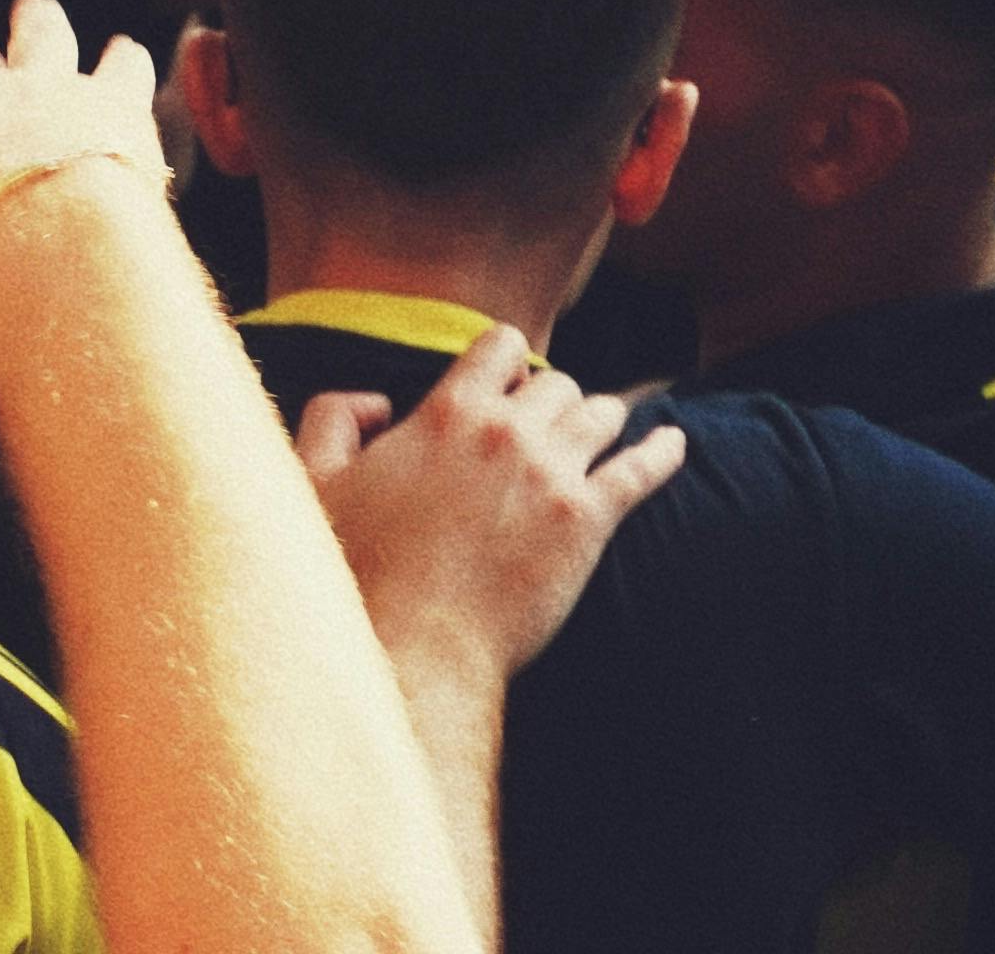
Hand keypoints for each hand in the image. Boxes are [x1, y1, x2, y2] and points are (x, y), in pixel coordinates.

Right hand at [301, 325, 687, 693]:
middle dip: (553, 400)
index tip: (506, 384)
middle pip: (558, 383)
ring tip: (608, 430)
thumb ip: (334, 416)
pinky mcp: (587, 523)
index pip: (500, 346)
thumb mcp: (317, 479)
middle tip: (548, 427)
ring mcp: (552, 474)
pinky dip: (663, 452)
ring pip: (601, 415)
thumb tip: (376, 400)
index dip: (505, 362)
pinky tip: (677, 443)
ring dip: (601, 420)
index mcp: (448, 412)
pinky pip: (641, 471)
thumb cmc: (359, 573)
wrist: (414, 647)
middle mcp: (507, 430)